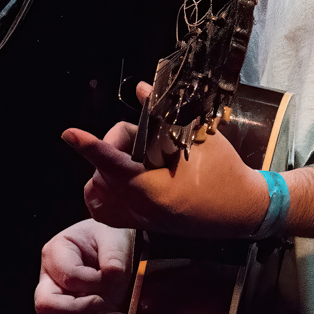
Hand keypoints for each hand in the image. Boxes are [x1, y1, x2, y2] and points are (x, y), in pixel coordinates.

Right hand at [34, 219, 134, 313]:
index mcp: (55, 254)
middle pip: (47, 306)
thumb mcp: (112, 236)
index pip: (67, 277)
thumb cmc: (108, 236)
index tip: (113, 274)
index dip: (91, 281)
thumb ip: (112, 254)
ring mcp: (64, 302)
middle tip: (102, 303)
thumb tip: (112, 274)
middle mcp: (52, 281)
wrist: (116, 248)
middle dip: (77, 310)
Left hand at [61, 83, 270, 238]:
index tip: (69, 134)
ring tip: (137, 156)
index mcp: (156, 189)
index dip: (90, 146)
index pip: (113, 163)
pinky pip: (105, 210)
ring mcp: (141, 221)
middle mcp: (143, 210)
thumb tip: (141, 88)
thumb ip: (164, 113)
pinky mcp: (143, 225)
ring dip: (108, 169)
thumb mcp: (198, 136)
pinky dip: (104, 190)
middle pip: (105, 172)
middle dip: (116, 147)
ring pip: (100, 192)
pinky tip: (122, 174)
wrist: (244, 208)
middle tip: (143, 138)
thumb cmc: (225, 170)